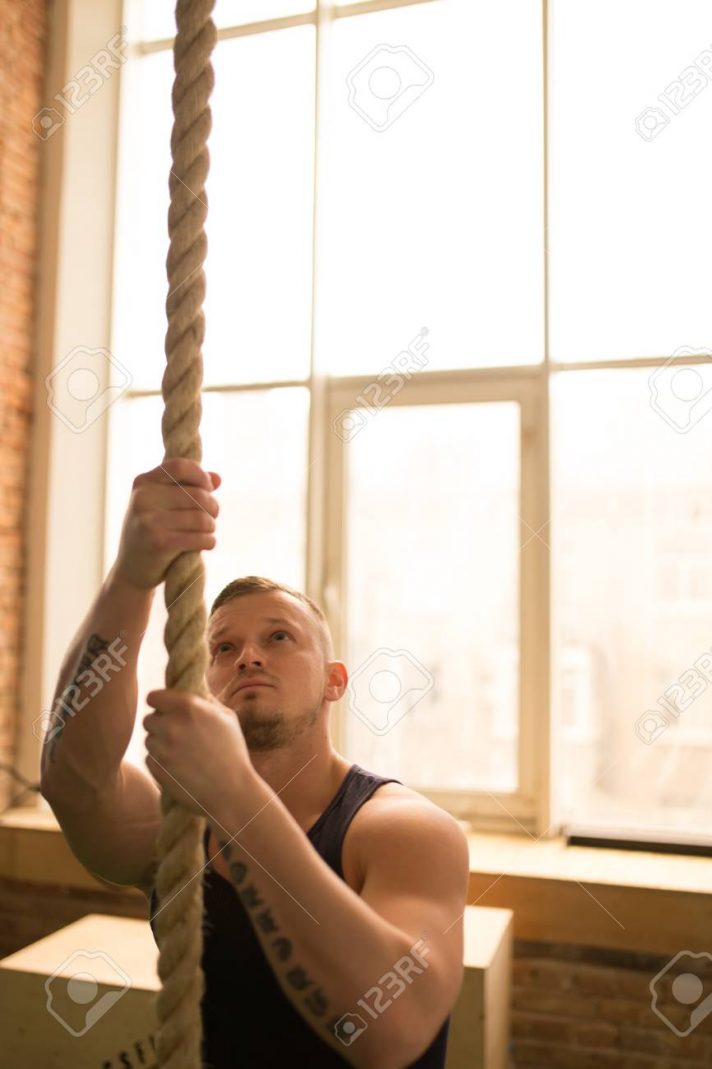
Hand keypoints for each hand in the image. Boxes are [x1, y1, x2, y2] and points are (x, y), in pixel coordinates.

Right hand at [114, 459, 221, 590]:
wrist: (131, 570)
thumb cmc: (152, 533)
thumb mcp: (163, 505)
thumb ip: (189, 487)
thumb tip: (217, 478)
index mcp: (143, 482)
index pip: (181, 466)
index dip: (201, 476)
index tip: (208, 489)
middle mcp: (143, 498)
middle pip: (198, 494)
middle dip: (213, 508)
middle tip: (211, 519)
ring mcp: (149, 520)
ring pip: (202, 518)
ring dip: (211, 527)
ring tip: (207, 532)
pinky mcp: (159, 542)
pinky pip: (200, 538)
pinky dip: (209, 542)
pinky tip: (206, 544)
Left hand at [142, 688, 250, 817]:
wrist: (231, 791)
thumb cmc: (233, 751)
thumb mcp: (227, 717)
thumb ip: (206, 700)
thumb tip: (193, 689)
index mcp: (187, 707)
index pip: (153, 696)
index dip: (160, 702)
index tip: (166, 708)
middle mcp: (170, 725)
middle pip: (149, 719)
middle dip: (160, 724)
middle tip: (177, 733)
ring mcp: (162, 748)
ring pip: (149, 739)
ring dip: (160, 743)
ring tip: (182, 752)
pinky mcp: (157, 768)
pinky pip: (151, 758)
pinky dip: (160, 761)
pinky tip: (180, 766)